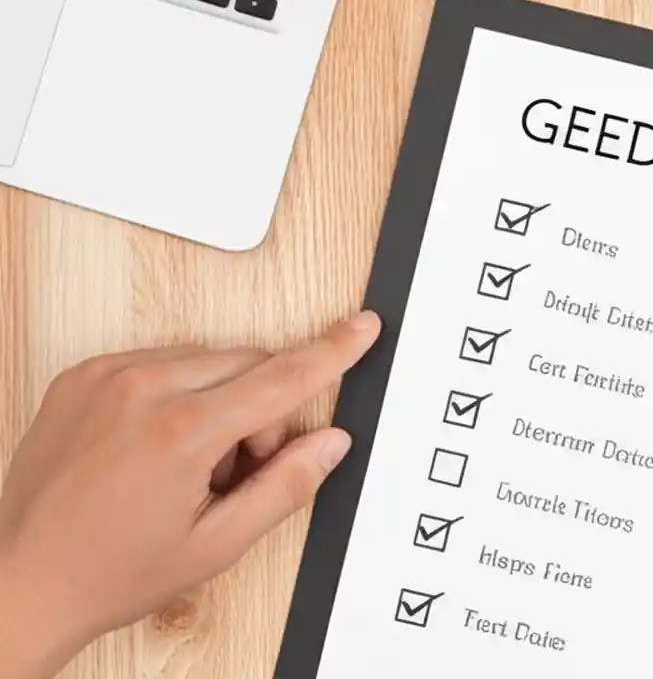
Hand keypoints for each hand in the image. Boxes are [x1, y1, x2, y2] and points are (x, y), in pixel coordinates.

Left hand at [0, 312, 381, 678]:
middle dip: (263, 412)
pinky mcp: (83, 375)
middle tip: (237, 472)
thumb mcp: (216, 545)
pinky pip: (162, 363)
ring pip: (208, 362)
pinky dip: (177, 395)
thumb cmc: (108, 572)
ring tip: (186, 466)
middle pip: (249, 365)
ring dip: (220, 402)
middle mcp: (140, 389)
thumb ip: (286, 487)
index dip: (332, 353)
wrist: (19, 581)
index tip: (362, 328)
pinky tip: (155, 448)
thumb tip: (331, 443)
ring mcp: (106, 376)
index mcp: (181, 432)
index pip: (282, 378)